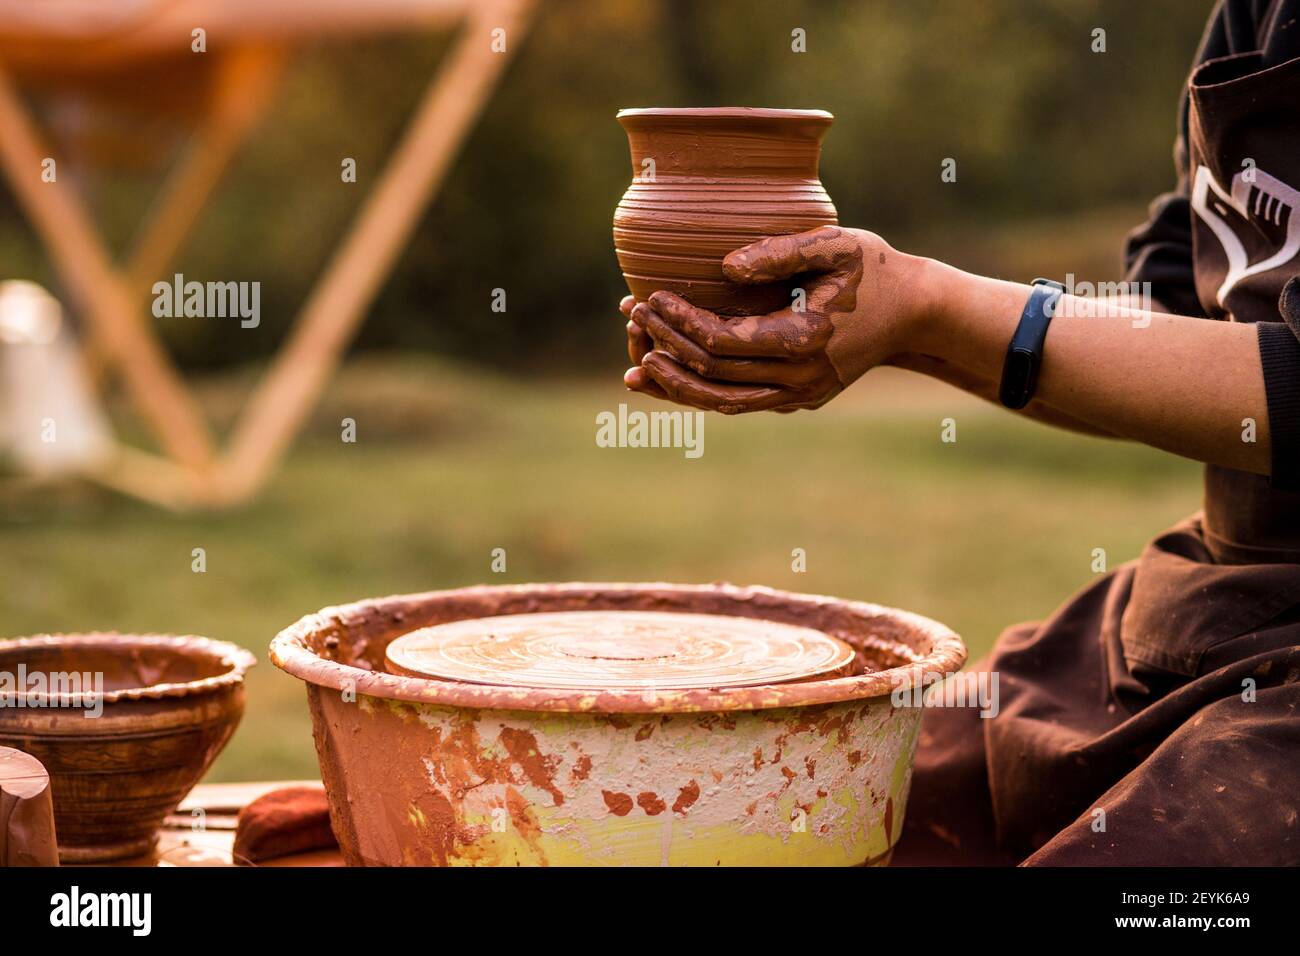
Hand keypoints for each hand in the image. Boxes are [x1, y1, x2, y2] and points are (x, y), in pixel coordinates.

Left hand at [622, 226, 924, 412]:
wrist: (914, 312)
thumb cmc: (873, 269)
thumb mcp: (836, 245)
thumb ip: (781, 251)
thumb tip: (723, 267)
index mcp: (804, 339)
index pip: (722, 340)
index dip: (680, 322)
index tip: (650, 297)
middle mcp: (799, 377)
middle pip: (713, 373)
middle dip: (667, 344)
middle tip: (631, 316)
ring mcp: (798, 395)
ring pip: (720, 401)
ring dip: (675, 384)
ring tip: (635, 366)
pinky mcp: (797, 400)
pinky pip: (738, 403)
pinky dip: (701, 395)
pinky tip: (670, 382)